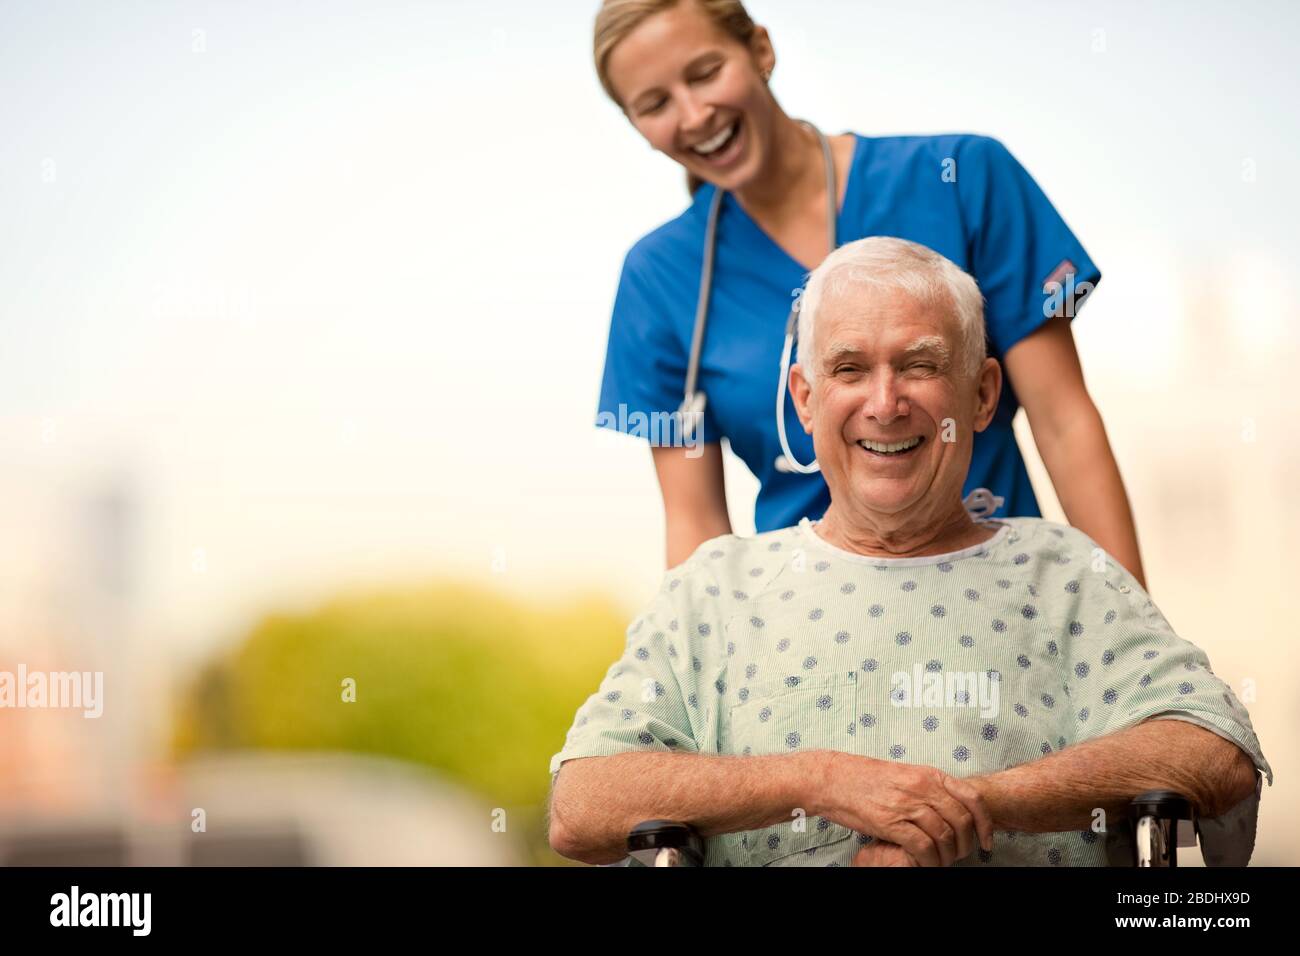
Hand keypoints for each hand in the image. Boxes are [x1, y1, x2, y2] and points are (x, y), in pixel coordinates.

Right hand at [817, 752, 992, 866]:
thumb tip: (952, 806)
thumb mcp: (905, 774)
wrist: (833, 779)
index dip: (985, 823)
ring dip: (948, 856)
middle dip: (967, 844)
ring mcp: (906, 804)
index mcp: (928, 774)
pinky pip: (923, 847)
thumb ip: (929, 787)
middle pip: (961, 820)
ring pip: (944, 836)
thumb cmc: (866, 778)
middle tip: (960, 856)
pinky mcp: (891, 822)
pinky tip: (927, 864)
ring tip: (942, 862)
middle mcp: (922, 787)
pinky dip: (930, 861)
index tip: (987, 841)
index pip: (971, 798)